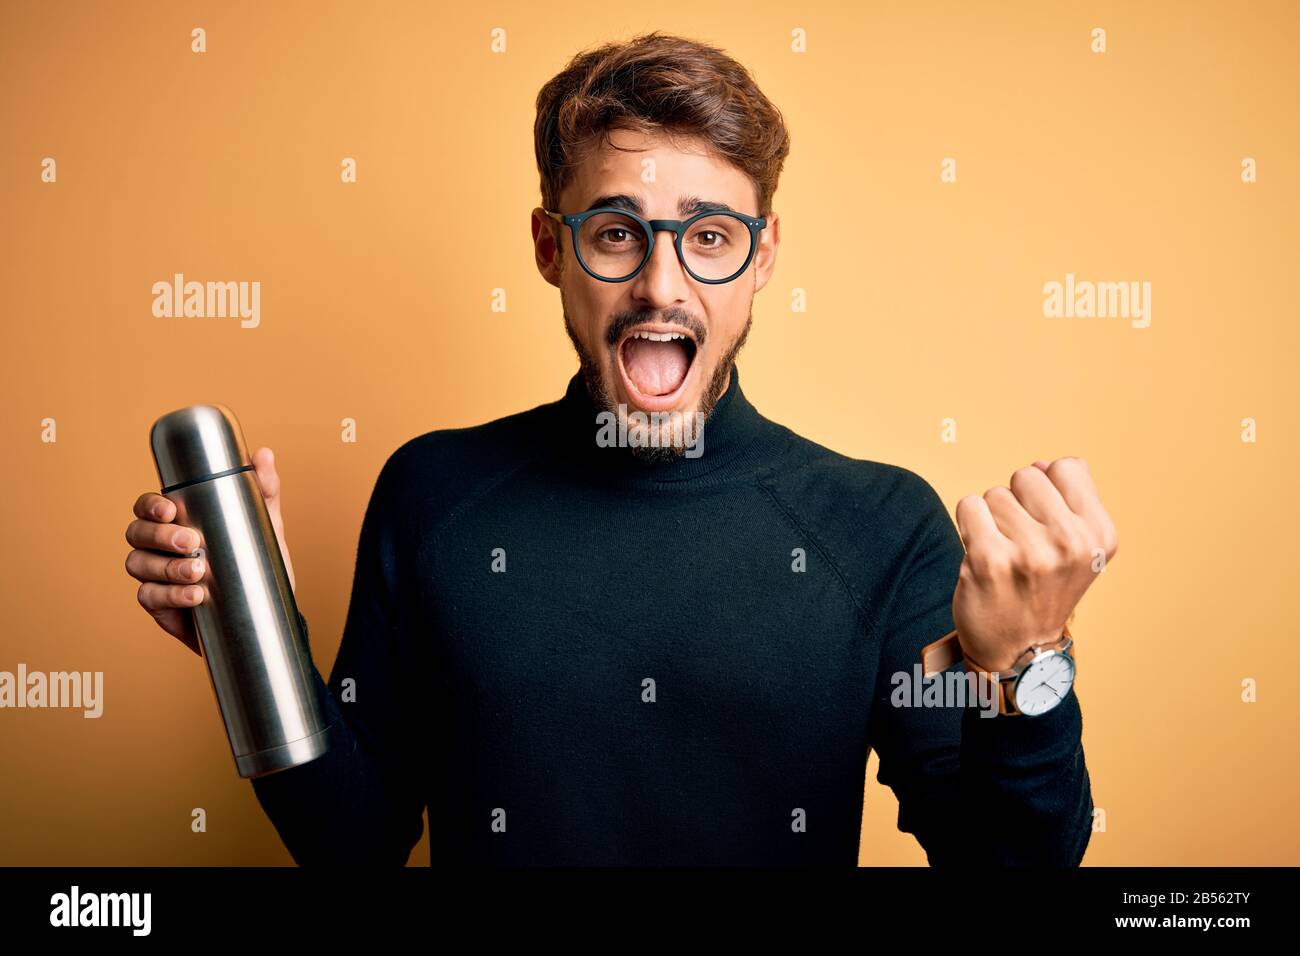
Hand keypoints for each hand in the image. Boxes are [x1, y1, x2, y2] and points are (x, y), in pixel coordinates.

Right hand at [124, 447, 294, 655]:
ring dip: (168, 567)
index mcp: (177, 520)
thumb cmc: (256, 561)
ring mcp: (155, 575)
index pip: (147, 506)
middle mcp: (158, 546)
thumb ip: (264, 489)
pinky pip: (150, 597)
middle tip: (193, 542)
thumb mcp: (265, 524)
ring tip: (200, 571)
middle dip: (160, 536)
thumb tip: (262, 453)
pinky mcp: (158, 605)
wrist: (263, 610)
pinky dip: (171, 595)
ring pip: (138, 564)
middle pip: (137, 533)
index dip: (150, 506)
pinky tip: (195, 596)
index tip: (171, 510)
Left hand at [951, 457, 1117, 672]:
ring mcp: (1030, 552)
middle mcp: (1071, 543)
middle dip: (1018, 502)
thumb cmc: (1046, 589)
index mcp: (1100, 534)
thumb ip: (1070, 498)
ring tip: (1005, 553)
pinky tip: (982, 554)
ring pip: (995, 493)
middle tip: (1021, 542)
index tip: (1047, 523)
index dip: (1047, 489)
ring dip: (993, 519)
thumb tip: (1043, 463)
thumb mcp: (1080, 547)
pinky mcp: (989, 560)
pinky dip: (969, 525)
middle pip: (1026, 475)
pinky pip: (969, 505)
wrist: (1021, 650)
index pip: (1065, 467)